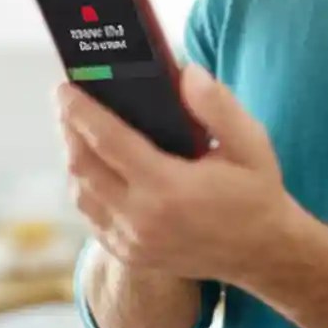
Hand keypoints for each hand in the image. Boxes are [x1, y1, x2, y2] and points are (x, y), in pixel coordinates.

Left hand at [56, 63, 303, 282]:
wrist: (264, 253)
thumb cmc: (256, 192)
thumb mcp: (250, 143)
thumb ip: (218, 105)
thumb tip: (186, 73)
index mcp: (168, 189)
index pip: (107, 141)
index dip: (81, 111)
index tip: (64, 88)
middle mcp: (142, 219)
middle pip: (83, 166)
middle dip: (69, 129)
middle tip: (67, 101)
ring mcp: (132, 242)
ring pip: (80, 194)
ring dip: (74, 158)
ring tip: (78, 129)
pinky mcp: (130, 254)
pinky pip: (91, 216)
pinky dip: (85, 187)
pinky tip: (94, 166)